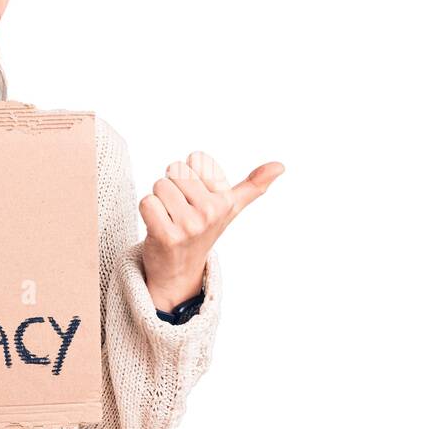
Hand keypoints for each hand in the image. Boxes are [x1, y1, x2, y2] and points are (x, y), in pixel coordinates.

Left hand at [139, 151, 283, 311]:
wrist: (180, 270)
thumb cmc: (204, 231)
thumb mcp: (231, 207)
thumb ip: (253, 185)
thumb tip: (280, 166)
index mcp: (224, 199)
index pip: (195, 159)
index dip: (191, 175)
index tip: (196, 197)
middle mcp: (210, 212)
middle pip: (174, 169)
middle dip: (173, 186)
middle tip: (179, 209)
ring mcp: (189, 226)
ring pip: (159, 185)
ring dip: (159, 200)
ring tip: (169, 219)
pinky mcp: (166, 236)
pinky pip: (147, 203)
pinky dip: (148, 213)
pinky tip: (158, 227)